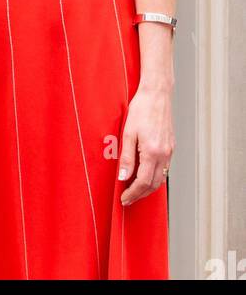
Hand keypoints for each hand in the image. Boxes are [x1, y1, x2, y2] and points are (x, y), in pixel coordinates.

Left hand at [118, 85, 173, 205]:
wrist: (157, 94)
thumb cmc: (141, 110)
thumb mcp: (128, 133)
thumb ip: (127, 157)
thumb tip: (123, 178)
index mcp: (152, 152)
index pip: (142, 182)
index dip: (132, 193)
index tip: (123, 199)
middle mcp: (164, 155)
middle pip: (153, 185)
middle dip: (140, 195)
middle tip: (127, 200)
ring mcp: (170, 152)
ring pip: (160, 179)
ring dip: (148, 188)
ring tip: (135, 191)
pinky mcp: (171, 147)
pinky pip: (164, 169)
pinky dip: (155, 178)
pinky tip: (146, 176)